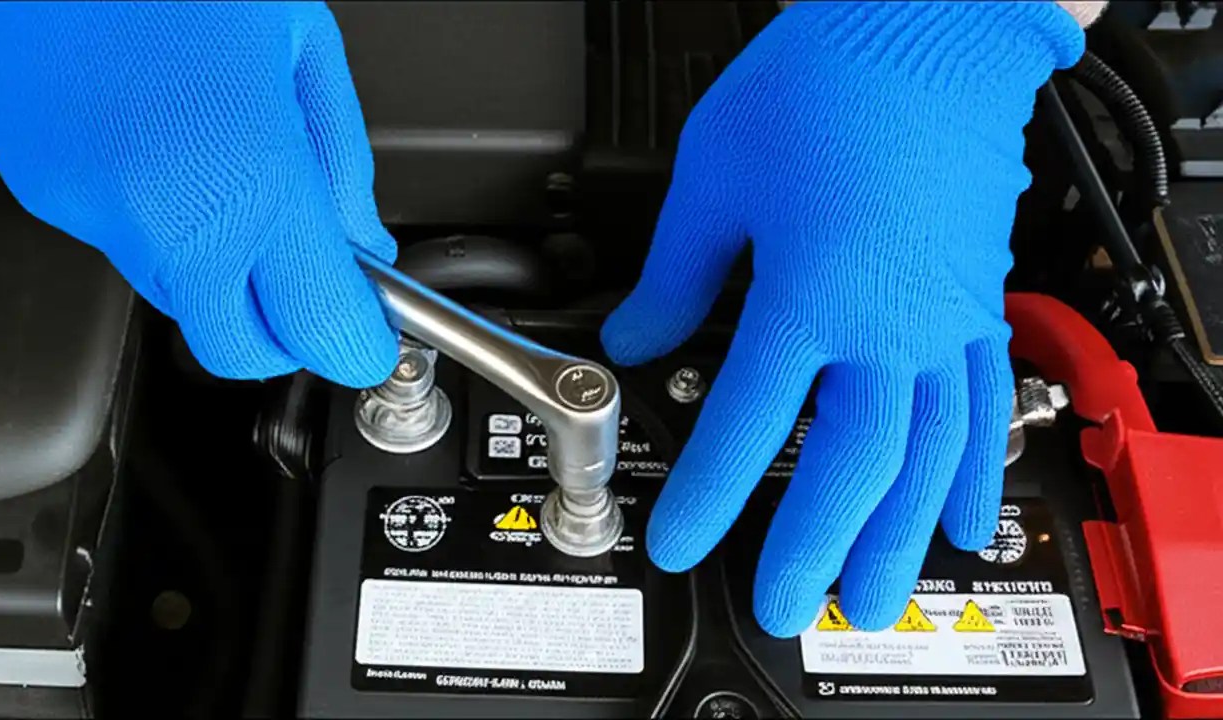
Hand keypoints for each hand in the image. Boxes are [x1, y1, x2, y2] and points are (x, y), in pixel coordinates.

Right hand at [0, 1, 395, 386]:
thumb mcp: (306, 53)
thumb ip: (343, 171)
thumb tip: (364, 253)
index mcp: (246, 175)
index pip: (317, 326)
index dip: (356, 347)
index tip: (368, 343)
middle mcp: (160, 214)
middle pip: (238, 351)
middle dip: (286, 336)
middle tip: (309, 287)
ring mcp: (93, 213)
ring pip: (178, 302)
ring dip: (220, 278)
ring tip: (227, 186)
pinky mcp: (46, 200)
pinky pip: (124, 250)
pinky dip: (159, 230)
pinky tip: (167, 160)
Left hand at [602, 2, 1083, 635]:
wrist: (927, 27)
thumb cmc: (828, 83)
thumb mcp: (715, 174)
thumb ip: (674, 273)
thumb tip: (635, 331)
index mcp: (809, 292)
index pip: (745, 423)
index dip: (709, 496)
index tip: (682, 540)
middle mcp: (886, 322)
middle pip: (852, 466)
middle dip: (815, 547)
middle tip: (791, 606)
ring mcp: (944, 319)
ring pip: (928, 455)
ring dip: (900, 537)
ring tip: (877, 597)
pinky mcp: (977, 303)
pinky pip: (984, 407)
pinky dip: (973, 472)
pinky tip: (964, 518)